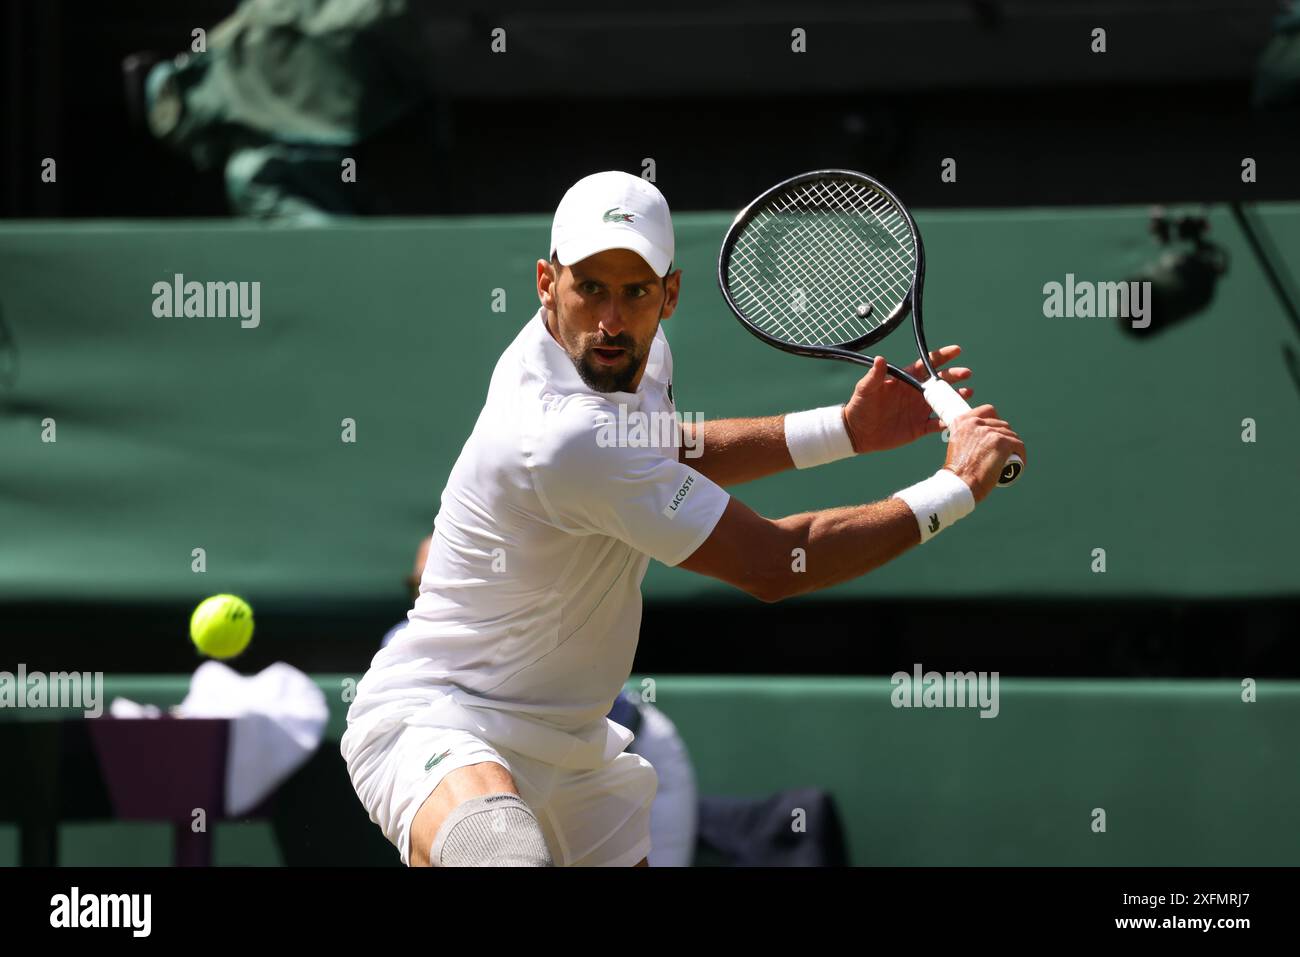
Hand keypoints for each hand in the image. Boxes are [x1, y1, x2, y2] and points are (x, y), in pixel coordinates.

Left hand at [842, 346, 972, 453]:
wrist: (856, 432)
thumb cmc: (859, 406)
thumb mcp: (865, 389)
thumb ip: (875, 375)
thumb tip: (880, 359)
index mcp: (905, 380)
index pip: (926, 365)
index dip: (941, 356)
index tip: (956, 350)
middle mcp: (915, 393)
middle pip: (940, 382)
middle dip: (954, 376)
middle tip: (966, 373)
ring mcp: (919, 410)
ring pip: (943, 402)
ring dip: (955, 397)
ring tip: (967, 393)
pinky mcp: (919, 428)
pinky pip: (937, 424)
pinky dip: (948, 422)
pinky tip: (958, 418)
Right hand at [942, 403, 1026, 502]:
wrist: (960, 484)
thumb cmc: (957, 472)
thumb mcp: (955, 446)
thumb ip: (964, 437)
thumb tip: (975, 439)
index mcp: (962, 421)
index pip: (987, 411)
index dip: (995, 421)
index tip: (995, 434)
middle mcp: (976, 423)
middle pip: (1001, 423)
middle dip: (1004, 436)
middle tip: (1002, 451)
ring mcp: (990, 432)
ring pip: (1011, 434)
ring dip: (1013, 446)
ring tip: (1010, 459)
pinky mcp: (1002, 442)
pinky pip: (1018, 445)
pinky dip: (1021, 454)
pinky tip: (1020, 463)